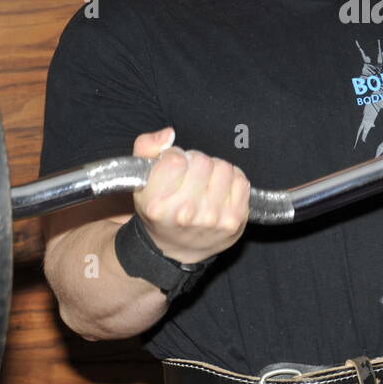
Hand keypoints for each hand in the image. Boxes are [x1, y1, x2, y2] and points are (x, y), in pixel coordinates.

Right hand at [130, 127, 250, 263]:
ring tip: (205, 183)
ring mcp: (212, 219)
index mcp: (157, 205)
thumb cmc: (160, 210)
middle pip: (202, 161)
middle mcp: (185, 214)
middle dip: (196, 162)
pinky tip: (219, 191)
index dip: (175, 156)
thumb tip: (168, 134)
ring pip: (224, 168)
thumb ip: (146, 148)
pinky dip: (232, 180)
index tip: (173, 166)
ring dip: (215, 170)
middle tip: (190, 176)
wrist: (176, 249)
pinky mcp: (234, 220)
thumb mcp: (141, 181)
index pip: (176, 159)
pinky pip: (241, 180)